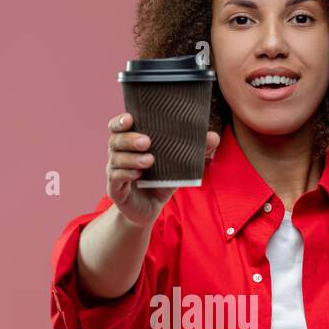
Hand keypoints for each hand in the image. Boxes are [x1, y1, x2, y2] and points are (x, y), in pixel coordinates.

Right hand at [106, 112, 220, 228]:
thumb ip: (194, 151)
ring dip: (132, 158)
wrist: (148, 210)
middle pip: (115, 140)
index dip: (120, 120)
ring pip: (116, 158)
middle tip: (147, 142)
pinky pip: (116, 177)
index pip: (118, 126)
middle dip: (130, 139)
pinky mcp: (115, 188)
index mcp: (129, 143)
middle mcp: (118, 154)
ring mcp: (114, 171)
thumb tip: (214, 136)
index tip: (131, 118)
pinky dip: (126, 174)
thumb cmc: (160, 181)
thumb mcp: (178, 166)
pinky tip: (138, 175)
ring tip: (150, 160)